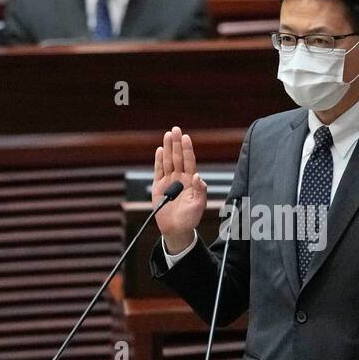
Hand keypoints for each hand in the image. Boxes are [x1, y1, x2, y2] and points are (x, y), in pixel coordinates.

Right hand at [153, 126, 207, 251]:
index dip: (187, 149)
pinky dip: (158, 160)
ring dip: (167, 148)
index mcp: (190, 181)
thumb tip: (198, 175)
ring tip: (167, 135)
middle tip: (176, 129)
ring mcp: (169, 181)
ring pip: (168, 161)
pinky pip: (158, 171)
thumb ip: (200, 190)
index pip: (189, 161)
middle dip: (177, 143)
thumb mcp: (198, 204)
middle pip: (177, 157)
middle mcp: (180, 178)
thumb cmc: (190, 218)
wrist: (176, 229)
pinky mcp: (159, 187)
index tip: (186, 137)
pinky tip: (159, 150)